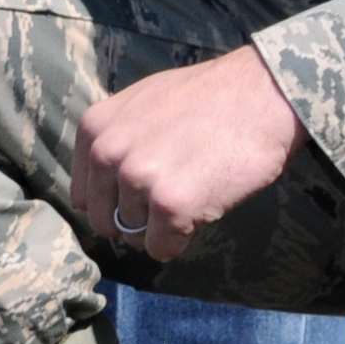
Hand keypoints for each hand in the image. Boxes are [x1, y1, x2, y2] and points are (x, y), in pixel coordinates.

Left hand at [70, 47, 304, 262]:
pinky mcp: (171, 204)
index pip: (84, 195)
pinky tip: (201, 209)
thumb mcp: (142, 103)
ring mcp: (138, 179)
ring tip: (193, 190)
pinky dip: (180, 241)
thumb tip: (102, 177)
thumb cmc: (208, 98)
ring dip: (162, 226)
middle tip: (172, 195)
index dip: (115, 200)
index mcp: (95, 129)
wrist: (261, 95)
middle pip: (106, 221)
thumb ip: (115, 138)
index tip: (144, 190)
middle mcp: (107, 153)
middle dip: (136, 218)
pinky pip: (162, 249)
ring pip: (135, 236)